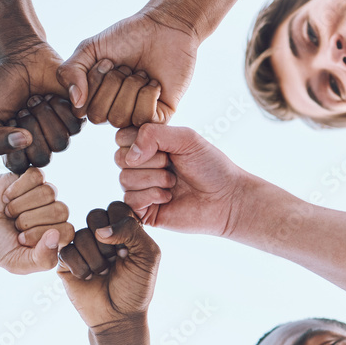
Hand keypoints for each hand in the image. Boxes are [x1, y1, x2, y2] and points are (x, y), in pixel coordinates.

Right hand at [0, 38, 84, 173]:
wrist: (17, 56)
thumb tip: (24, 141)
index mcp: (17, 151)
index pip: (21, 166)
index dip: (13, 144)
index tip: (6, 119)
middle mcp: (40, 144)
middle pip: (43, 158)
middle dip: (30, 129)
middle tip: (22, 107)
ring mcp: (58, 130)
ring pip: (61, 143)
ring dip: (44, 117)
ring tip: (34, 99)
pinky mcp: (75, 115)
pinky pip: (75, 125)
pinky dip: (58, 107)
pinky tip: (48, 94)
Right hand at [0, 167, 74, 273]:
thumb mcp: (17, 263)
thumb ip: (42, 259)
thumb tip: (55, 235)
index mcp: (57, 236)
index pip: (67, 231)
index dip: (41, 235)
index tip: (21, 239)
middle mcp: (53, 213)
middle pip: (60, 210)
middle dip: (30, 220)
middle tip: (14, 225)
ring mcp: (42, 194)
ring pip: (49, 191)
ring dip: (22, 204)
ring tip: (9, 212)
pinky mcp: (28, 177)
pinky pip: (37, 176)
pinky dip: (17, 188)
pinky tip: (6, 197)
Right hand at [57, 9, 199, 124]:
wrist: (165, 28)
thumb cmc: (127, 37)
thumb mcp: (89, 48)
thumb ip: (70, 71)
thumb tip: (76, 101)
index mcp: (94, 100)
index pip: (81, 110)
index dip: (94, 83)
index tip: (107, 61)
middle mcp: (113, 112)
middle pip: (99, 116)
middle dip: (112, 84)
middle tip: (126, 66)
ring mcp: (135, 117)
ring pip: (120, 118)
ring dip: (131, 87)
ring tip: (141, 73)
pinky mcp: (159, 117)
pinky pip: (144, 119)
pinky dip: (148, 95)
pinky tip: (154, 82)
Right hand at [58, 202, 160, 338]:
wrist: (119, 317)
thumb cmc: (136, 287)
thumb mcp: (147, 255)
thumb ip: (131, 231)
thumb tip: (100, 229)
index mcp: (122, 227)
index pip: (116, 207)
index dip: (121, 225)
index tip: (129, 248)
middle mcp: (101, 233)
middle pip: (94, 215)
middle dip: (107, 243)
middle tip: (114, 260)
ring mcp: (82, 246)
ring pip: (80, 235)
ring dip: (95, 259)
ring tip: (103, 273)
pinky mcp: (65, 261)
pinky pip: (66, 252)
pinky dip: (80, 268)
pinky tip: (89, 278)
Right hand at [115, 124, 245, 236]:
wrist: (226, 198)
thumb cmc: (210, 166)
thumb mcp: (186, 137)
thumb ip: (153, 133)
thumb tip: (130, 155)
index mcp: (147, 146)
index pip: (121, 137)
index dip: (141, 140)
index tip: (167, 147)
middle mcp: (139, 166)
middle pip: (119, 157)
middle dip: (151, 160)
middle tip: (172, 166)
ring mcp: (139, 189)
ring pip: (124, 178)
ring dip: (155, 179)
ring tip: (174, 183)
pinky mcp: (141, 211)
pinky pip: (130, 199)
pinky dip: (152, 196)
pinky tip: (169, 197)